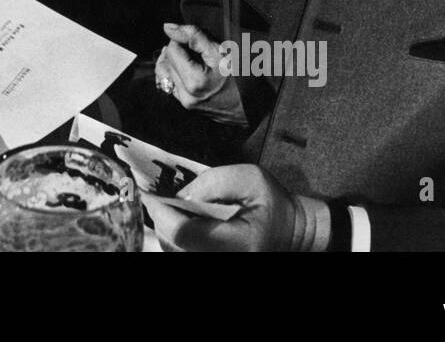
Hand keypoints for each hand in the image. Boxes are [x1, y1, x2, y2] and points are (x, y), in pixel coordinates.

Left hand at [148, 164, 328, 251]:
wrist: (293, 232)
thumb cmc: (272, 203)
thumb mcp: (249, 178)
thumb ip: (212, 183)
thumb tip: (179, 196)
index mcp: (240, 244)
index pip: (185, 234)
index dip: (163, 213)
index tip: (151, 195)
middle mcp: (227, 261)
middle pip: (174, 246)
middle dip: (162, 220)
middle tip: (160, 199)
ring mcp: (218, 265)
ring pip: (174, 252)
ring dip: (166, 230)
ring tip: (173, 210)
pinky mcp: (212, 263)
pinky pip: (181, 254)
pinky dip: (175, 238)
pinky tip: (182, 223)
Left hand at [156, 23, 244, 122]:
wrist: (256, 105)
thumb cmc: (243, 77)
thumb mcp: (221, 51)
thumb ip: (193, 36)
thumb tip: (168, 27)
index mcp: (195, 81)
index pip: (171, 49)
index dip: (182, 41)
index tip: (196, 42)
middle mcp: (187, 96)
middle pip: (166, 61)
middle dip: (178, 51)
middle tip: (197, 51)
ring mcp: (186, 103)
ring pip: (164, 73)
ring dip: (174, 62)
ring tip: (193, 59)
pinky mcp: (188, 107)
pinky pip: (170, 85)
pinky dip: (176, 74)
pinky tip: (191, 70)